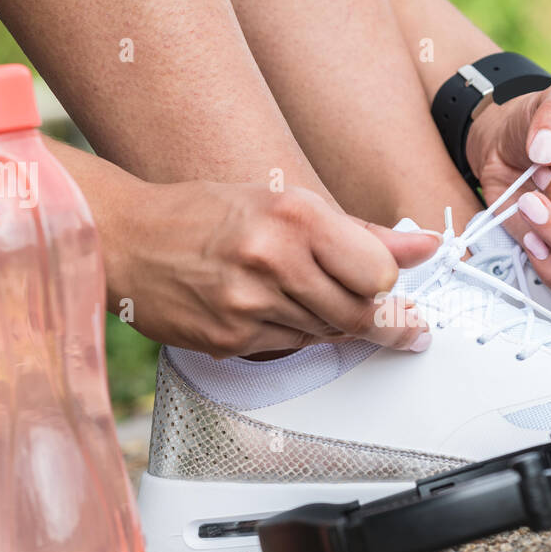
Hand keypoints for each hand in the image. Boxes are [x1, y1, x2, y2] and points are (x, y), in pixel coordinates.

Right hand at [92, 177, 439, 356]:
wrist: (126, 238)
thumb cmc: (204, 214)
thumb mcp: (284, 202)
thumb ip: (361, 231)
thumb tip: (425, 246)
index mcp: (293, 215)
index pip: (378, 272)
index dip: (388, 284)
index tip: (398, 292)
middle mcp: (271, 258)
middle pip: (357, 311)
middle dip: (374, 315)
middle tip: (384, 315)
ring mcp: (248, 304)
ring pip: (326, 334)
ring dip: (329, 322)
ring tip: (301, 294)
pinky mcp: (229, 340)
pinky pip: (289, 349)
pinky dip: (293, 334)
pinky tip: (270, 308)